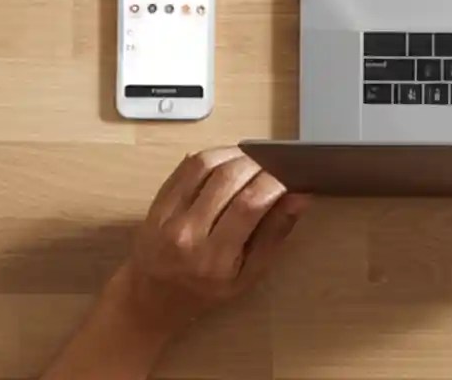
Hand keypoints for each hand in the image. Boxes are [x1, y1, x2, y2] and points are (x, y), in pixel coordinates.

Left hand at [42, 147, 307, 379]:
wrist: (152, 296)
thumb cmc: (207, 290)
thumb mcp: (249, 275)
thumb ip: (275, 234)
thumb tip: (300, 197)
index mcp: (215, 258)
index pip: (250, 205)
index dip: (275, 183)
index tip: (288, 180)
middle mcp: (187, 234)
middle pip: (228, 179)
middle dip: (258, 165)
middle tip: (272, 169)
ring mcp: (167, 215)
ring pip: (205, 165)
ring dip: (235, 155)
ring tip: (252, 162)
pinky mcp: (157, 201)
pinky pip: (186, 166)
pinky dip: (213, 156)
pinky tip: (227, 162)